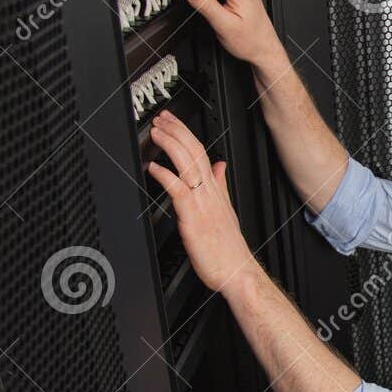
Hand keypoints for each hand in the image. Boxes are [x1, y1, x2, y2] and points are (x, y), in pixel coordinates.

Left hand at [145, 111, 252, 290]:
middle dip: (177, 131)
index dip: (185, 133)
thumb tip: (220, 167)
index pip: (201, 152)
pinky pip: (179, 191)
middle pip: (194, 152)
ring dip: (171, 145)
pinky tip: (154, 168)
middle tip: (161, 118)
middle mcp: (210, 193)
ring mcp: (202, 204)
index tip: (172, 121)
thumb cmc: (229, 248)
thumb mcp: (226, 210)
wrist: (237, 272)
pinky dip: (166, 176)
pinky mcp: (193, 218)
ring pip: (188, 165)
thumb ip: (221, 186)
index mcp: (215, 190)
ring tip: (157, 133)